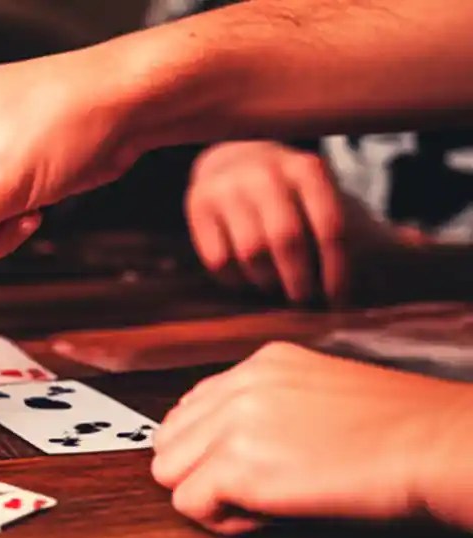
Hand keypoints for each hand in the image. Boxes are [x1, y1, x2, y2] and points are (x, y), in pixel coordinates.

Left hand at [151, 342, 472, 534]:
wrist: (436, 444)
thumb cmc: (403, 432)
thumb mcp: (328, 393)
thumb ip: (276, 405)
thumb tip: (235, 446)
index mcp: (263, 363)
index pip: (192, 408)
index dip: (212, 448)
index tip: (251, 468)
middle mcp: (240, 384)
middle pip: (170, 440)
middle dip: (200, 471)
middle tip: (253, 491)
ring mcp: (234, 423)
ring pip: (168, 471)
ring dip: (206, 495)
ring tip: (261, 503)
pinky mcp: (237, 466)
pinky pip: (188, 504)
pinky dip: (221, 521)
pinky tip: (266, 516)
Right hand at [185, 141, 399, 305]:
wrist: (229, 159)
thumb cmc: (290, 191)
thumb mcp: (325, 193)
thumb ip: (365, 223)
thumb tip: (418, 243)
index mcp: (308, 169)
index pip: (331, 226)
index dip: (338, 270)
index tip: (338, 300)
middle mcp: (266, 172)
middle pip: (286, 240)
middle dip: (298, 280)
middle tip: (303, 299)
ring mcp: (227, 188)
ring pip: (249, 252)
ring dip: (266, 281)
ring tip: (274, 288)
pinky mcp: (197, 205)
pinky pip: (218, 259)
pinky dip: (235, 280)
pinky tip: (246, 281)